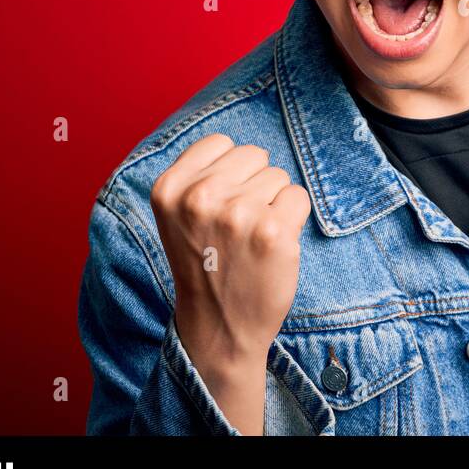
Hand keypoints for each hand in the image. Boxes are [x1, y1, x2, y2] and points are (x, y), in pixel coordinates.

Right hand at [149, 133, 311, 432]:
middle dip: (254, 185)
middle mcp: (200, 197)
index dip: (229, 171)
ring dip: (273, 204)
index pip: (221, 143)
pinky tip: (272, 245)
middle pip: (254, 155)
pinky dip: (293, 219)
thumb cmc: (205, 263)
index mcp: (169, 188)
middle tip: (237, 227)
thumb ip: (199, 174)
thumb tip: (239, 144)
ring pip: (279, 176)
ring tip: (252, 238)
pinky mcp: (273, 231)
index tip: (220, 203)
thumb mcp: (178, 215)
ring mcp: (237, 213)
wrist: (219, 326)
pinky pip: (299, 197)